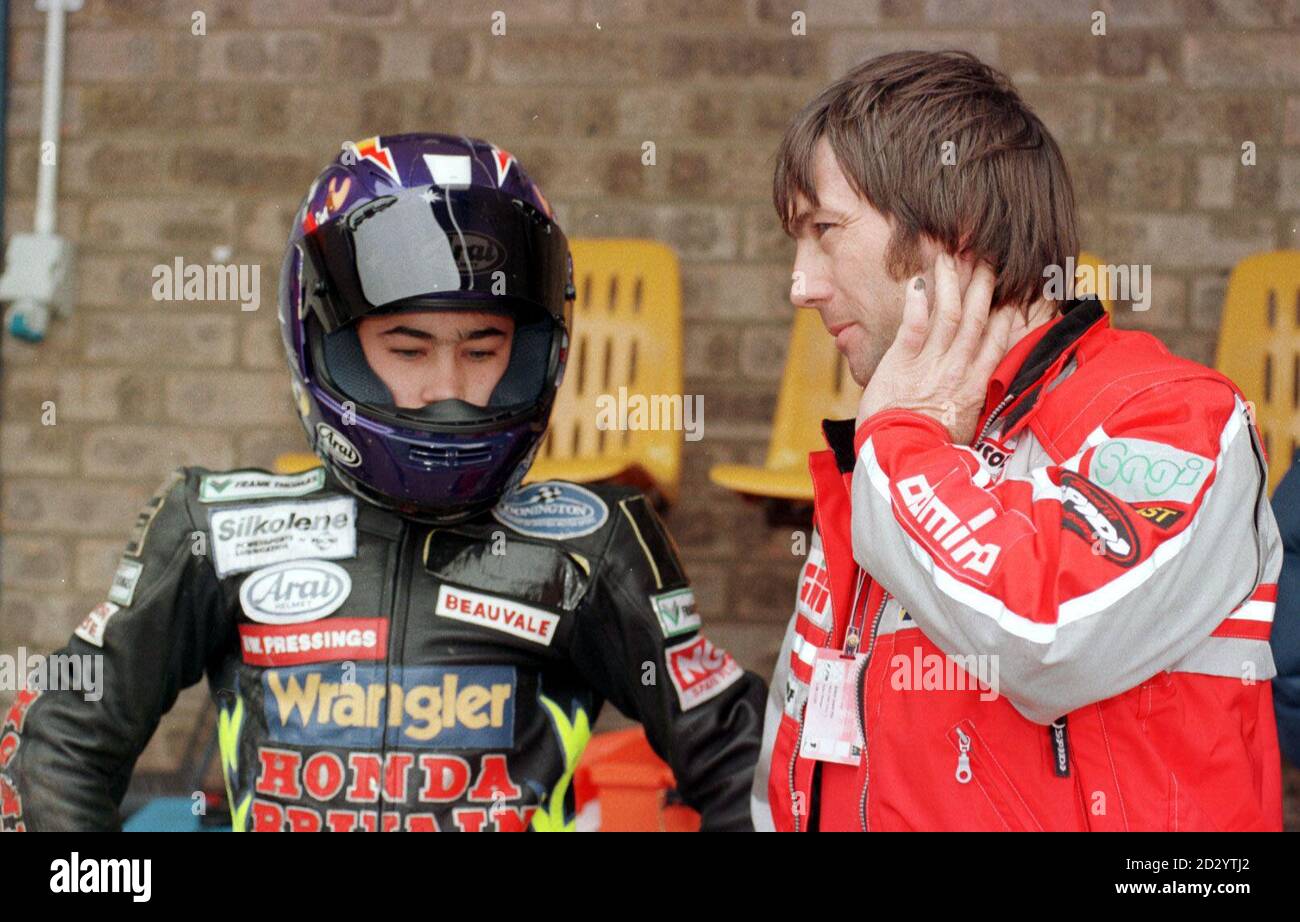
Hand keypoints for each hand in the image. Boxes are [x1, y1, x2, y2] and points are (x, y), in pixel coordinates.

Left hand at [856, 253, 1014, 444]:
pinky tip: (917, 281)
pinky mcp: (901, 363)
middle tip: (986, 257)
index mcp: (977, 386)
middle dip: (982, 285)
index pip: (998, 341)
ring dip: (951, 283)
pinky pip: (913, 326)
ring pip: (948, 315)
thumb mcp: (965, 429)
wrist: (901, 457)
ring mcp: (931, 364)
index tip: (1012, 292)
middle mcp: (958, 370)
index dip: (1006, 314)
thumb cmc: (929, 448)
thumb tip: (985, 398)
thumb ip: (974, 405)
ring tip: (952, 256)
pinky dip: (916, 302)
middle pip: (976, 319)